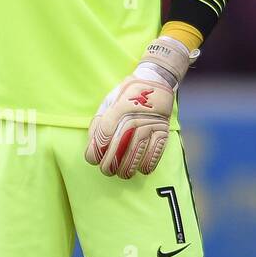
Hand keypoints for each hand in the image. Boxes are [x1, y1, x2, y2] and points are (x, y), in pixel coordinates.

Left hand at [85, 35, 194, 178]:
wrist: (156, 82)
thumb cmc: (127, 95)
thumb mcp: (109, 102)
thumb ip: (100, 123)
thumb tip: (93, 146)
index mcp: (118, 108)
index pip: (103, 135)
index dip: (95, 151)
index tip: (93, 159)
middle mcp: (134, 117)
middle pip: (118, 147)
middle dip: (109, 164)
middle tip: (106, 171)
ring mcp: (150, 124)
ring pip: (136, 153)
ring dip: (127, 168)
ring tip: (122, 174)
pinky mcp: (162, 130)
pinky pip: (155, 151)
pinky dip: (148, 163)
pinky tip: (141, 169)